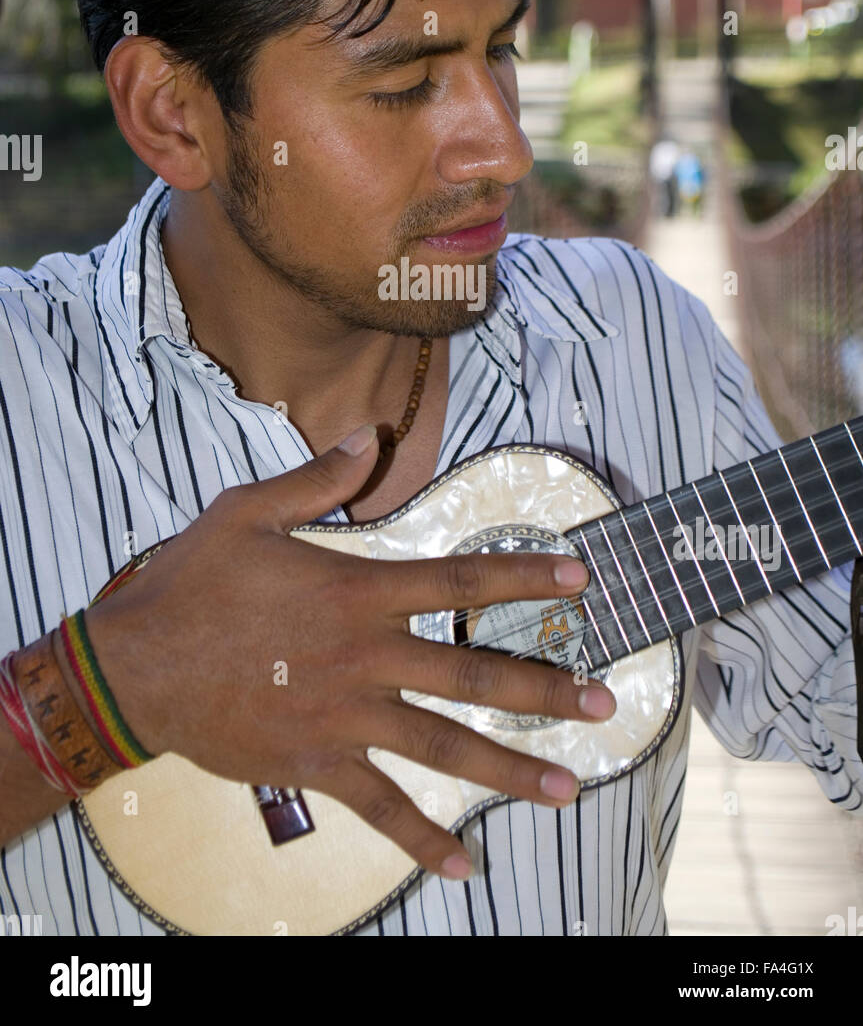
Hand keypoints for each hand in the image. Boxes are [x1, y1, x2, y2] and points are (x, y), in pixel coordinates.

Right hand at [86, 424, 615, 879]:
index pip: (460, 581)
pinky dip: (421, 841)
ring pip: (444, 746)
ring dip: (510, 768)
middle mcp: (365, 656)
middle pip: (472, 672)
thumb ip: (314, 479)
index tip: (579, 579)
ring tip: (569, 787)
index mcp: (356, 590)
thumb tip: (367, 437)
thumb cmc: (190, 582)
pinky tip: (463, 867)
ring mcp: (345, 716)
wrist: (136, 667)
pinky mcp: (317, 764)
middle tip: (603, 704)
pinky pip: (381, 807)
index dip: (524, 577)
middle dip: (544, 689)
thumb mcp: (245, 512)